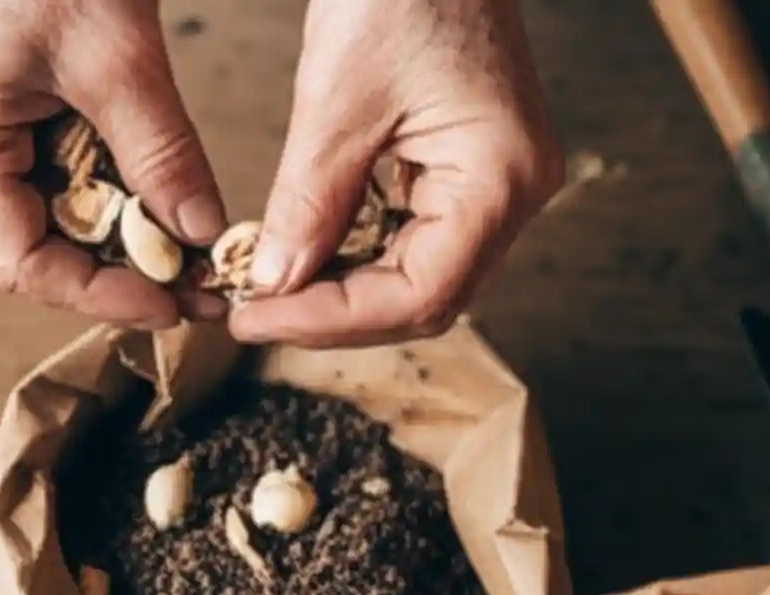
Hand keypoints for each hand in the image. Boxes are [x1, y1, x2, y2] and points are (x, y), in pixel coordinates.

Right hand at [0, 0, 226, 326]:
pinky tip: (162, 203)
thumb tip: (202, 237)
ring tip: (194, 252)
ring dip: (123, 237)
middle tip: (200, 286)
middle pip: (36, 248)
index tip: (174, 303)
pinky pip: (55, 177)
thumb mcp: (121, 61)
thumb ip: (161, 157)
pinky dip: (113, 195)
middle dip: (122, 271)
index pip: (21, 264)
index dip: (100, 296)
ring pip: (50, 217)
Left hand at [229, 0, 562, 347]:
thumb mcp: (338, 99)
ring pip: (422, 277)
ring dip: (347, 292)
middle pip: (427, 298)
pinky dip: (361, 255)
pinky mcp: (472, 170)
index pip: (420, 294)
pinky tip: (311, 255)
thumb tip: (273, 284)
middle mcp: (514, 193)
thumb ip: (308, 203)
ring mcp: (498, 184)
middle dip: (337, 315)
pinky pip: (418, 239)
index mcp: (499, 179)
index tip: (255, 317)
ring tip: (273, 290)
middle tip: (254, 312)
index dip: (332, 320)